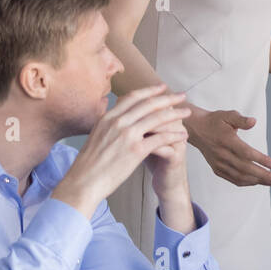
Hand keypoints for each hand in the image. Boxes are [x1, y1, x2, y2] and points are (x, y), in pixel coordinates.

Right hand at [53, 84, 191, 214]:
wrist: (83, 182)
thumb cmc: (89, 164)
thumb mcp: (96, 136)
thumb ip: (109, 125)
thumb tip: (118, 118)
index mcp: (107, 117)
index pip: (132, 97)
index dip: (149, 90)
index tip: (162, 87)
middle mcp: (118, 122)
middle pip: (148, 104)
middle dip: (168, 98)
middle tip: (182, 95)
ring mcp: (127, 135)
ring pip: (157, 118)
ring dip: (175, 114)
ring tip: (187, 112)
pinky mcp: (136, 150)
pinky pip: (161, 138)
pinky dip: (174, 135)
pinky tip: (183, 135)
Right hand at [185, 106, 270, 186]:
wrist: (196, 130)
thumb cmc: (215, 121)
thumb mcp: (228, 115)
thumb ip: (241, 119)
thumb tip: (253, 121)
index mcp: (227, 141)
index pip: (246, 153)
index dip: (261, 160)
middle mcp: (222, 154)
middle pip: (245, 168)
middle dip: (263, 175)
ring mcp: (219, 164)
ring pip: (240, 176)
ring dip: (257, 181)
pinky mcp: (217, 169)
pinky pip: (233, 179)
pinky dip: (246, 182)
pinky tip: (257, 182)